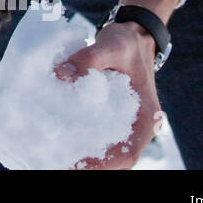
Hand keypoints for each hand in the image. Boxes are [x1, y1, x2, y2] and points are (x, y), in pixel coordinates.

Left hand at [55, 20, 162, 168]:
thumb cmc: (127, 42)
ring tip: (54, 155)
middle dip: (91, 166)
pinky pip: (94, 133)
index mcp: (147, 117)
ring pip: (104, 148)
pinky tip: (56, 137)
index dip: (106, 164)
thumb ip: (88, 59)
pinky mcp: (107, 115)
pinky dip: (78, 139)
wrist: (132, 36)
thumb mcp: (113, 45)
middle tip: (59, 162)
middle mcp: (136, 126)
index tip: (80, 164)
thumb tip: (61, 74)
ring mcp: (121, 122)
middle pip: (116, 158)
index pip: (130, 152)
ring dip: (83, 155)